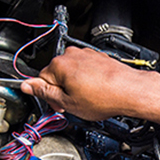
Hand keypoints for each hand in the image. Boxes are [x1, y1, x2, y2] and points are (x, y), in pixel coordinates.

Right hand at [20, 45, 159, 121]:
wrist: (131, 91)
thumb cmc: (104, 97)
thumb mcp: (68, 103)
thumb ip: (44, 93)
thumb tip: (28, 86)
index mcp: (59, 65)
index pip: (41, 80)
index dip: (49, 97)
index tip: (58, 105)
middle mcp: (71, 55)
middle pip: (55, 75)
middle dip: (62, 91)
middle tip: (73, 105)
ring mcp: (86, 54)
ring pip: (71, 72)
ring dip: (75, 86)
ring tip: (87, 99)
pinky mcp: (98, 57)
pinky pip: (85, 69)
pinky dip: (87, 80)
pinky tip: (96, 92)